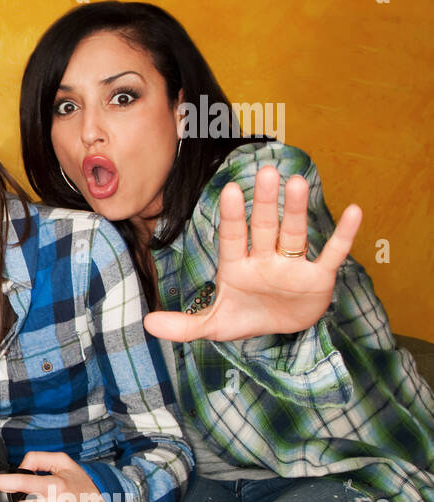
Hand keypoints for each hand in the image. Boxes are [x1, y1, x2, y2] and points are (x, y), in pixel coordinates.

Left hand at [144, 166, 361, 343]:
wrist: (280, 330)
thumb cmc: (246, 317)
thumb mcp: (214, 326)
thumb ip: (184, 325)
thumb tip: (147, 324)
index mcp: (237, 266)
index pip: (233, 237)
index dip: (233, 217)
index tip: (232, 191)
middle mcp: (265, 259)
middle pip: (264, 226)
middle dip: (264, 203)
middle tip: (266, 171)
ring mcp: (293, 265)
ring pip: (294, 233)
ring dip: (296, 211)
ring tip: (296, 183)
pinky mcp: (319, 277)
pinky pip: (334, 253)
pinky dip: (344, 235)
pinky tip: (354, 211)